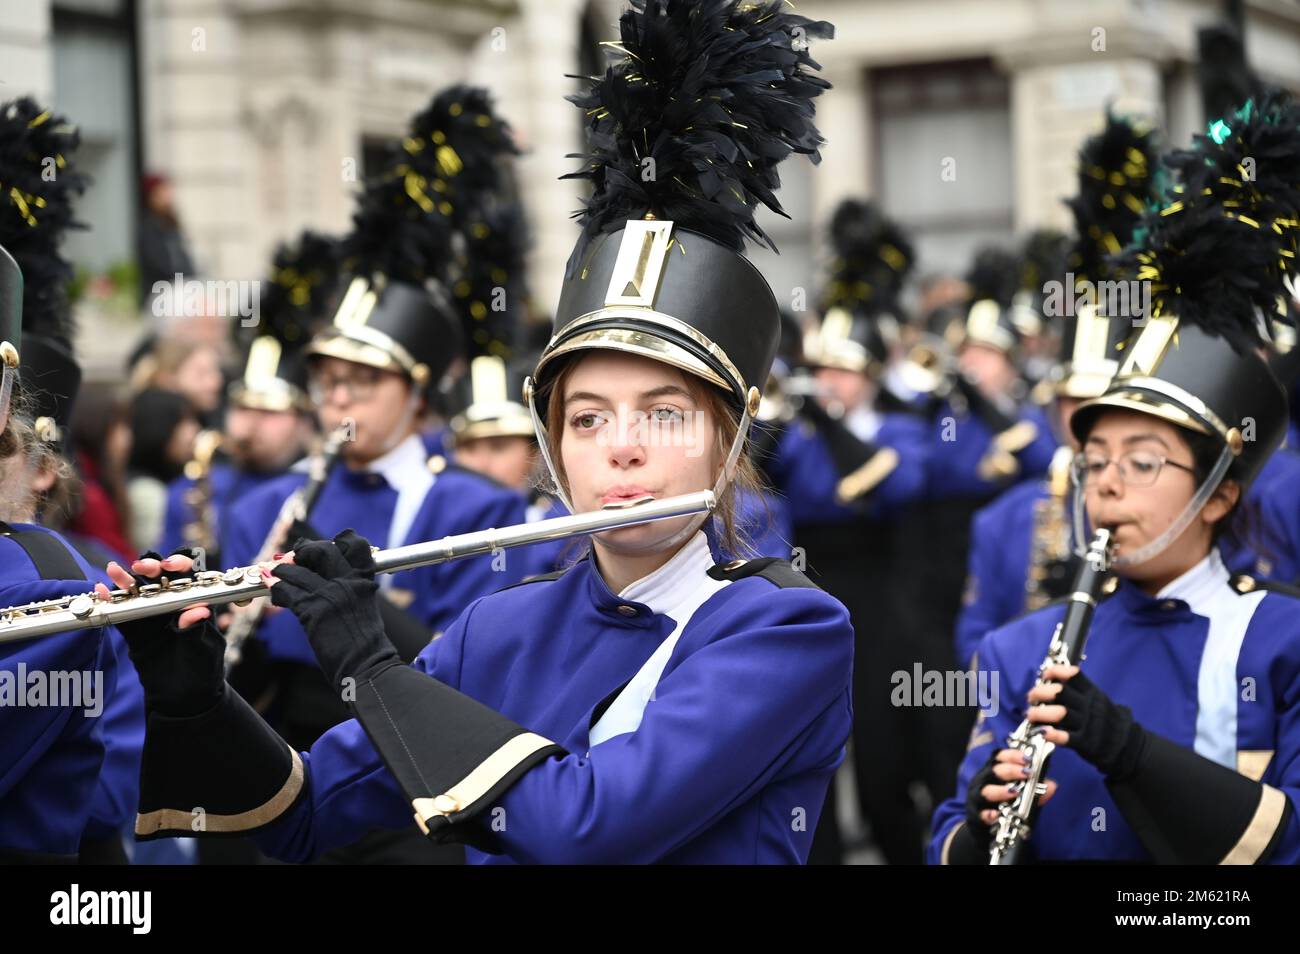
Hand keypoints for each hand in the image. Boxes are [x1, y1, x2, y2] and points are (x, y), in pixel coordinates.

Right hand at [98, 549, 225, 717]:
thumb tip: (198, 611)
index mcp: (195, 605)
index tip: (170, 567)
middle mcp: (173, 607)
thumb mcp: (203, 651)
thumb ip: (197, 631)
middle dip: (149, 569)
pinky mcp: (135, 632)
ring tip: (113, 572)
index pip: (190, 579)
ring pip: (137, 594)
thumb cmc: (203, 672)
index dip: (180, 567)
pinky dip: (111, 604)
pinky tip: (101, 593)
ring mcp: (152, 618)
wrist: (184, 699)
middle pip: (160, 580)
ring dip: (125, 581)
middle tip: (140, 567)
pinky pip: (122, 615)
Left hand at [265, 529, 398, 688]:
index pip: (354, 545)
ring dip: (281, 571)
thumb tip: (327, 584)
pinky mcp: (313, 611)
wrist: (369, 666)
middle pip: (322, 550)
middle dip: (303, 551)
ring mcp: (330, 595)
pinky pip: (287, 592)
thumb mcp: (364, 609)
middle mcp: (348, 582)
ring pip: (297, 570)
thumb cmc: (367, 645)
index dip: (337, 541)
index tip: (321, 548)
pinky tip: (275, 593)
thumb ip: (350, 592)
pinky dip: (277, 590)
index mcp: (364, 580)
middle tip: (292, 557)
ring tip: (272, 573)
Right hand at [966, 747, 1057, 831]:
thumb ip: (1035, 790)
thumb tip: (1051, 785)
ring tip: (1015, 792)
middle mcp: (983, 781)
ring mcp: (977, 798)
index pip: (999, 757)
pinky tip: (996, 814)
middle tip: (1027, 773)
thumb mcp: (1022, 795)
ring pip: (985, 791)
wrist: (987, 826)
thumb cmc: (1004, 804)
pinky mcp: (976, 815)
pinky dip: (988, 814)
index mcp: (993, 771)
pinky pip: (980, 813)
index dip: (1013, 755)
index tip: (1028, 758)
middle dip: (1010, 770)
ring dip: (1000, 790)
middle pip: (993, 770)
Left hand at [1026, 665, 1146, 778]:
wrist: (1126, 745)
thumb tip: (1049, 680)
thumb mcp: (1096, 700)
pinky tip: (1042, 732)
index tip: (1045, 675)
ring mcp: (1088, 724)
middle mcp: (1089, 706)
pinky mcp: (1086, 743)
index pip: (1073, 676)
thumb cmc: (1104, 720)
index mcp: (1091, 693)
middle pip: (1060, 693)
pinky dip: (1053, 734)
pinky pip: (1067, 737)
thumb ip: (1077, 691)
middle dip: (1040, 693)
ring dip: (1039, 713)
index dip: (1055, 672)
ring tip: (1030, 714)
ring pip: (1060, 713)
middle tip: (1031, 697)